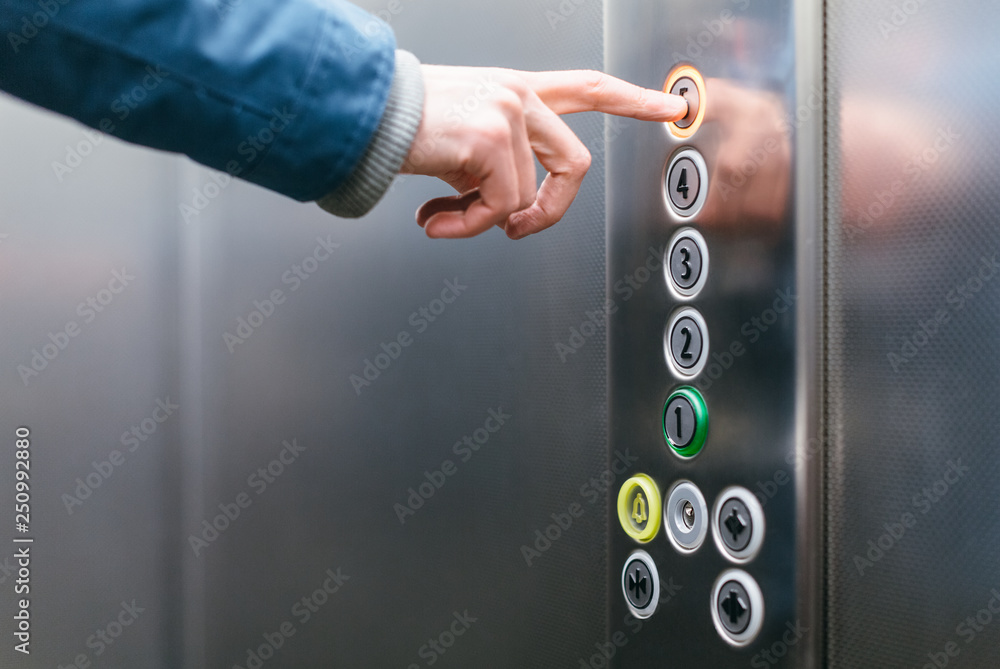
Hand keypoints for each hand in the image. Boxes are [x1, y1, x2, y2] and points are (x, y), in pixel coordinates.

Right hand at [401, 67, 686, 238]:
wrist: (359, 114)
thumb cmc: (400, 126)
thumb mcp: (459, 141)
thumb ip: (495, 165)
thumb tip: (506, 212)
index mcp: (515, 89)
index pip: (587, 87)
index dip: (633, 100)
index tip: (672, 107)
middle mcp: (519, 94)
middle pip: (576, 165)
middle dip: (551, 212)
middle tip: (514, 230)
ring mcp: (509, 113)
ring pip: (527, 196)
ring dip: (482, 221)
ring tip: (443, 218)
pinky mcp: (492, 139)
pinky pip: (500, 208)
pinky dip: (467, 226)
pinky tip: (434, 220)